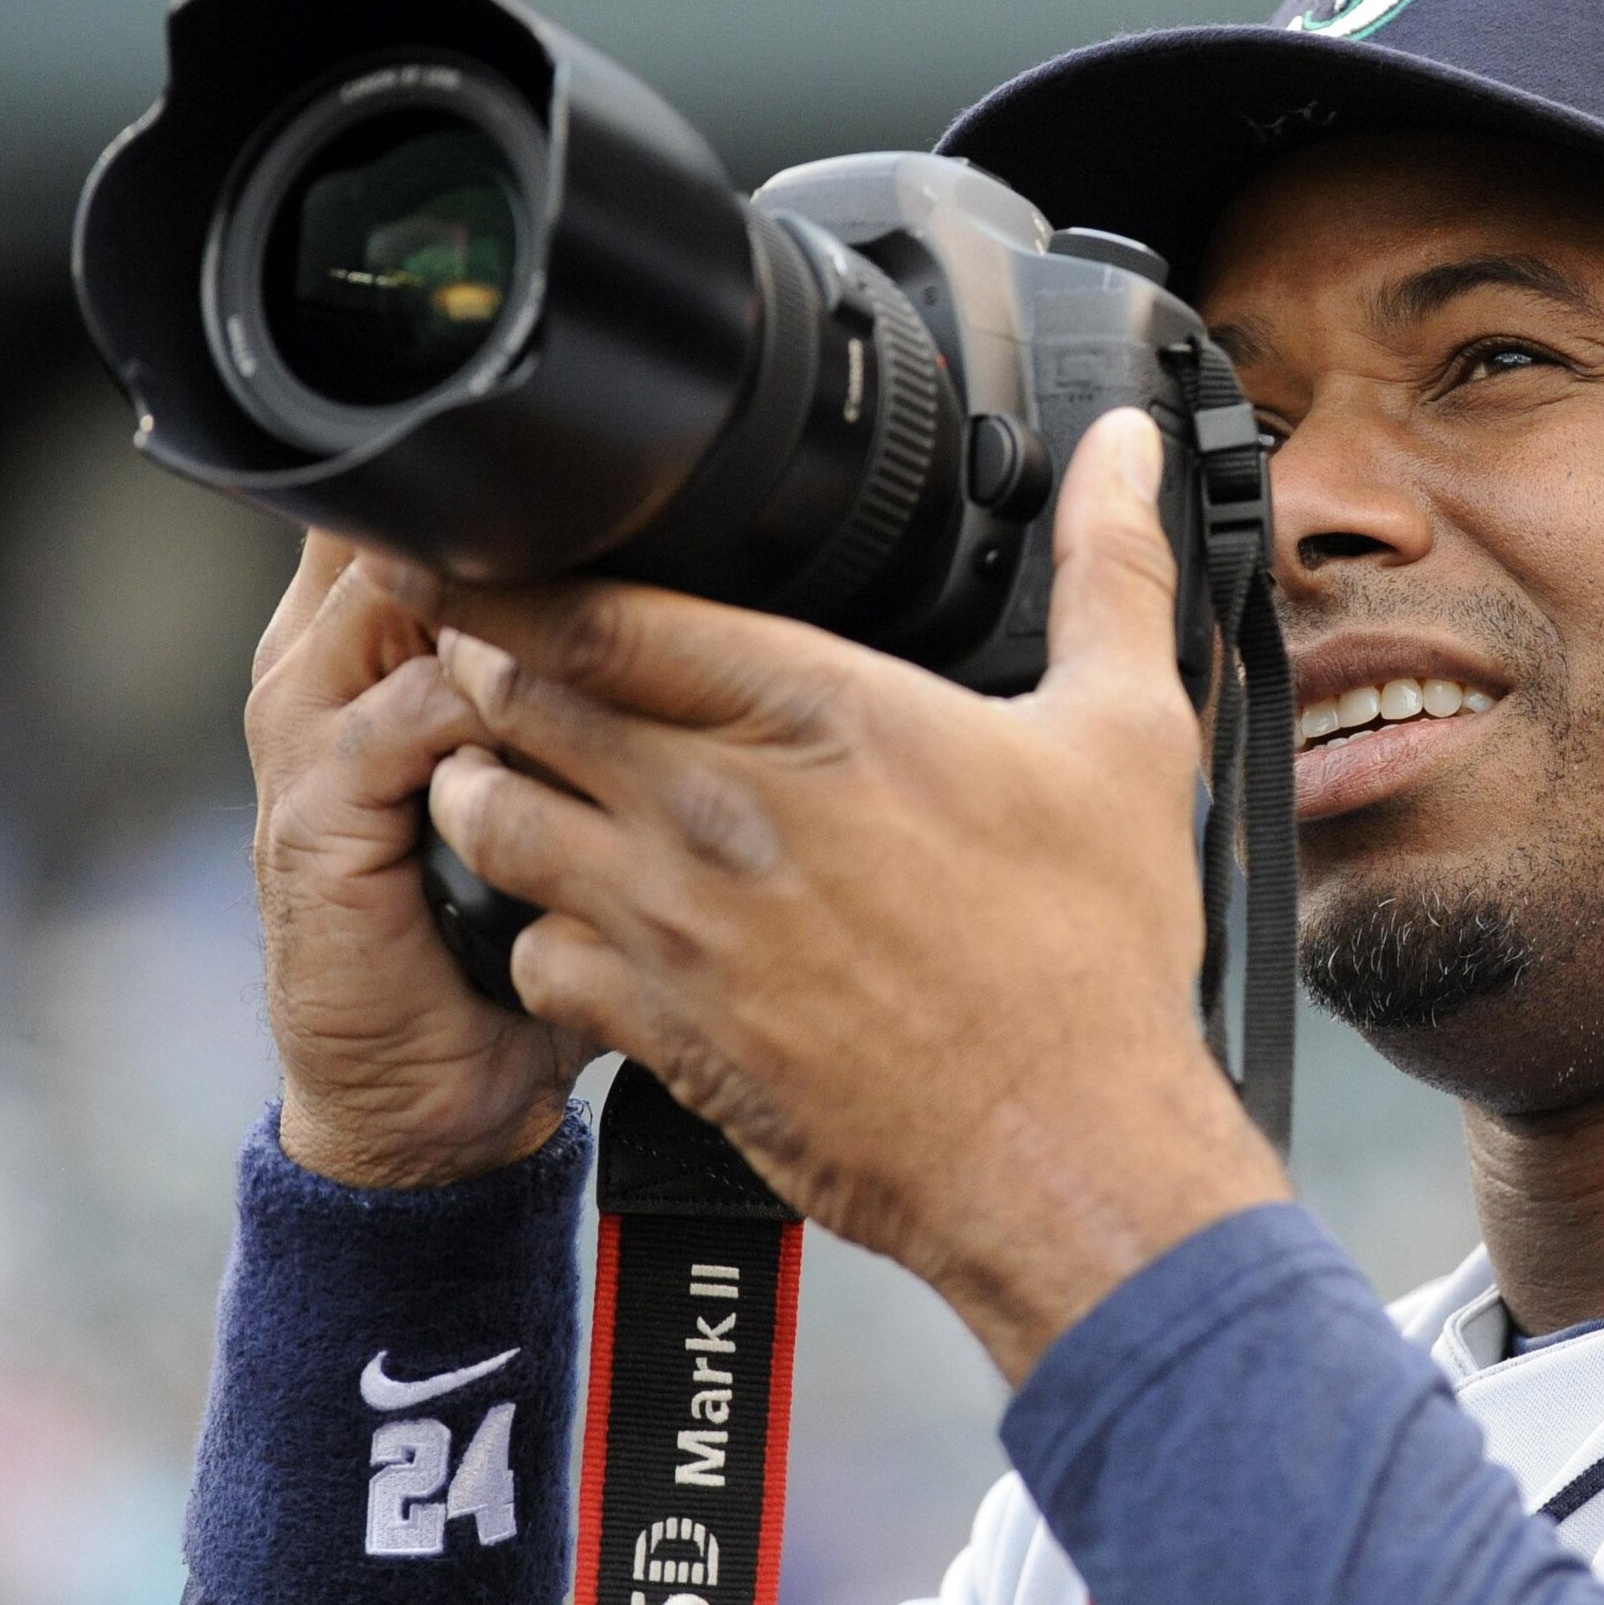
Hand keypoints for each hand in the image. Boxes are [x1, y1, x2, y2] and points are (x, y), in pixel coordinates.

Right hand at [246, 535, 593, 1187]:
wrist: (427, 1093)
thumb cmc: (503, 936)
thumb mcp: (551, 784)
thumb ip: (577, 686)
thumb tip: (710, 602)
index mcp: (369, 650)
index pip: (423, 510)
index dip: (521, 491)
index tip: (639, 494)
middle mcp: (321, 671)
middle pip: (411, 527)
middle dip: (526, 532)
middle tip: (641, 538)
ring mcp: (307, 736)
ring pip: (411, 598)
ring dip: (523, 609)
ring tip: (628, 631)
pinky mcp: (318, 813)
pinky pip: (413, 714)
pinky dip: (496, 710)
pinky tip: (571, 730)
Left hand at [425, 409, 1289, 1378]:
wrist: (1065, 1153)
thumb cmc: (1092, 955)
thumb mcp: (1128, 734)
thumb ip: (1111, 570)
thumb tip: (1129, 450)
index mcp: (817, 713)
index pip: (597, 610)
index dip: (508, 570)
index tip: (474, 547)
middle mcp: (717, 810)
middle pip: (513, 698)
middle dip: (487, 663)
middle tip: (498, 648)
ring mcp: (673, 926)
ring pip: (489, 819)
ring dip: (489, 784)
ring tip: (525, 770)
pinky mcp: (661, 1028)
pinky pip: (529, 954)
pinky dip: (535, 926)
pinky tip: (584, 916)